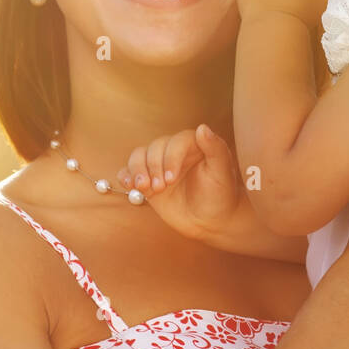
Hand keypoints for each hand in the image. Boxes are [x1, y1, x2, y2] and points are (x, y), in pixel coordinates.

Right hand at [119, 125, 241, 240]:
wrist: (212, 221)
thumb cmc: (221, 195)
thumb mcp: (223, 172)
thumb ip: (215, 149)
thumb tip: (202, 127)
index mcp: (194, 145)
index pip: (176, 142)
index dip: (171, 158)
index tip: (171, 179)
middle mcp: (174, 152)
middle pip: (154, 147)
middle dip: (153, 166)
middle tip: (160, 188)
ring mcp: (158, 166)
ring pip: (138, 156)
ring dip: (137, 170)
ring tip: (144, 188)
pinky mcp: (148, 180)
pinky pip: (129, 172)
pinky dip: (125, 176)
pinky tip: (130, 186)